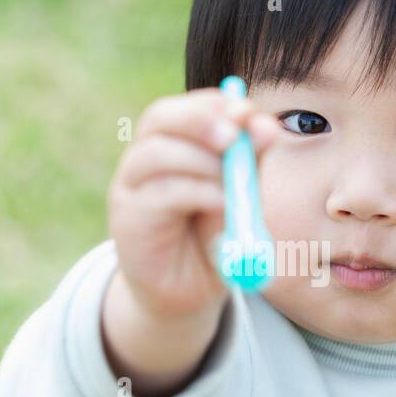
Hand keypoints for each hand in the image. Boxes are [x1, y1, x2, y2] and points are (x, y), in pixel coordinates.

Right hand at [107, 87, 279, 320]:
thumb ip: (249, 161)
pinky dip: (198, 192)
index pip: (185, 107)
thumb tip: (266, 126)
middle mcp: (144, 157)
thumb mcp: (239, 193)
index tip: (247, 112)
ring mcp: (130, 186)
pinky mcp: (128, 218)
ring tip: (231, 184)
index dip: (214, 104)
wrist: (187, 292)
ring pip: (157, 153)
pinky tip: (222, 203)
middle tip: (234, 136)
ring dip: (202, 161)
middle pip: (160, 118)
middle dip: (200, 119)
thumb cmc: (212, 237)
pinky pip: (161, 193)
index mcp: (172, 144)